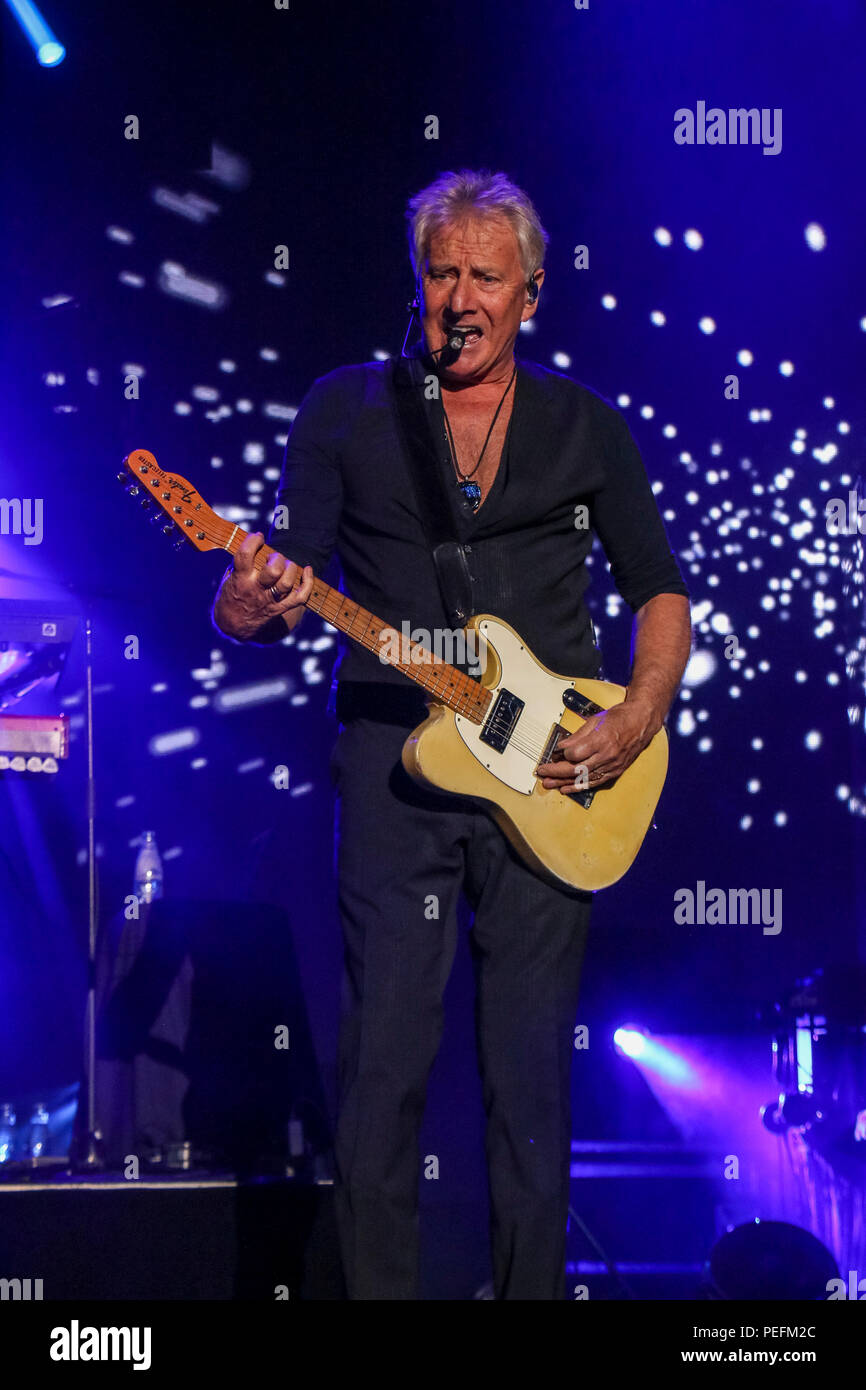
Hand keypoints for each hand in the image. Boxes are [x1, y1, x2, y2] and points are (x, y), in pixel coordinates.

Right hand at [214, 532, 312, 640]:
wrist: (233, 624)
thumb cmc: (232, 594)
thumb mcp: (230, 577)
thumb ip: (241, 562)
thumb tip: (255, 543)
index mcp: (239, 579)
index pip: (245, 555)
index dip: (253, 541)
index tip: (258, 537)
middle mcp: (255, 590)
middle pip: (273, 571)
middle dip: (277, 558)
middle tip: (273, 558)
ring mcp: (269, 600)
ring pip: (286, 583)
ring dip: (290, 568)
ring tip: (286, 565)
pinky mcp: (280, 608)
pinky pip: (300, 598)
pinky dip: (308, 583)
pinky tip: (307, 571)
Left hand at [535, 700, 658, 793]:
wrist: (641, 722)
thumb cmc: (619, 718)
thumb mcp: (595, 720)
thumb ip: (577, 736)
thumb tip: (561, 747)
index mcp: (601, 740)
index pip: (574, 753)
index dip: (563, 753)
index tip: (557, 750)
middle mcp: (607, 755)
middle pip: (576, 769)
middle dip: (556, 772)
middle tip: (542, 772)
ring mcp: (611, 765)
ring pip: (583, 779)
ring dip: (564, 782)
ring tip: (549, 784)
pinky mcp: (615, 772)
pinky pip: (594, 783)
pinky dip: (579, 787)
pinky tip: (566, 789)